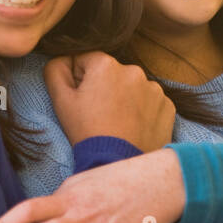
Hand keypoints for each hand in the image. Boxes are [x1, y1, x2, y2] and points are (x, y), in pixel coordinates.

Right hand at [44, 52, 174, 152]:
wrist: (118, 164)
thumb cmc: (86, 132)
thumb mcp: (61, 101)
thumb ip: (56, 70)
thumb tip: (62, 58)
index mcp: (106, 64)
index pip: (86, 61)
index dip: (79, 81)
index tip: (82, 102)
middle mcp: (134, 70)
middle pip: (111, 73)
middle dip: (104, 88)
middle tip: (98, 115)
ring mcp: (154, 88)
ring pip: (132, 87)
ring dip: (124, 98)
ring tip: (117, 124)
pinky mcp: (167, 106)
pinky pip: (150, 102)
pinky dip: (142, 111)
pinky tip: (133, 127)